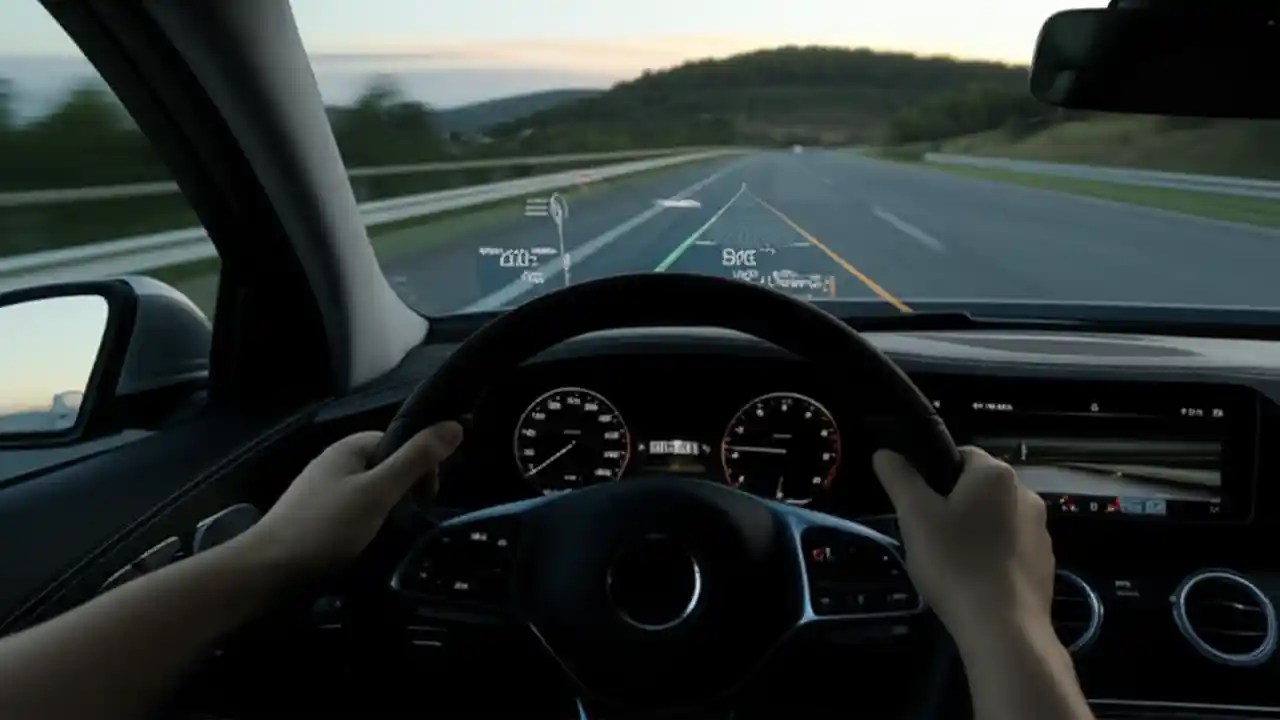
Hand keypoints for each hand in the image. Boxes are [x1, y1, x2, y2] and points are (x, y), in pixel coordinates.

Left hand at [236, 422, 462, 579]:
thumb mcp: (379, 491)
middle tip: (410, 521)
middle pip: (384, 469)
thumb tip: (455, 424)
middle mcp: (333, 465)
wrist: (267, 573)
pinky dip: (366, 530)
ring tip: (391, 539)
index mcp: (347, 449)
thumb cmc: (326, 527)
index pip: (397, 442)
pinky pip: (352, 518)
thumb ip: (416, 460)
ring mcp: (321, 495)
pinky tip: (368, 549)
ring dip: (386, 515)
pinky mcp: (315, 523)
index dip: (419, 464)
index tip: (428, 498)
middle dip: (403, 492)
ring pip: (370, 496)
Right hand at [872, 446, 1054, 644]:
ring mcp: (1041, 531)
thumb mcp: (915, 516)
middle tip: (929, 536)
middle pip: (979, 489)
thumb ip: (899, 478)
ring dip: (975, 531)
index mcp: (996, 474)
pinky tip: (976, 581)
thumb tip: (884, 453)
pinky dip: (994, 556)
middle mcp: (1026, 494)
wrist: (1002, 626)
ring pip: (996, 520)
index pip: (960, 455)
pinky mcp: (1045, 563)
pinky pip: (1012, 548)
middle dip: (954, 506)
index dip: (934, 476)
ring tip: (952, 563)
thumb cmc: (955, 562)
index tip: (919, 506)